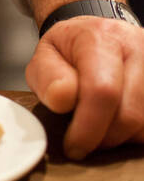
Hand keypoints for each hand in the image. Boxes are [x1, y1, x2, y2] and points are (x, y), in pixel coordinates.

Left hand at [25, 17, 143, 158]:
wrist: (96, 33)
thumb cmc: (69, 50)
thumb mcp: (44, 57)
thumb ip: (47, 77)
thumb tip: (62, 98)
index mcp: (100, 37)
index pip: (102, 90)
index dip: (88, 127)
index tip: (73, 147)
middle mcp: (136, 46)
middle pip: (130, 114)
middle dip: (104, 138)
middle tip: (84, 141)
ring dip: (122, 137)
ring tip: (100, 125)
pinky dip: (135, 133)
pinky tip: (118, 123)